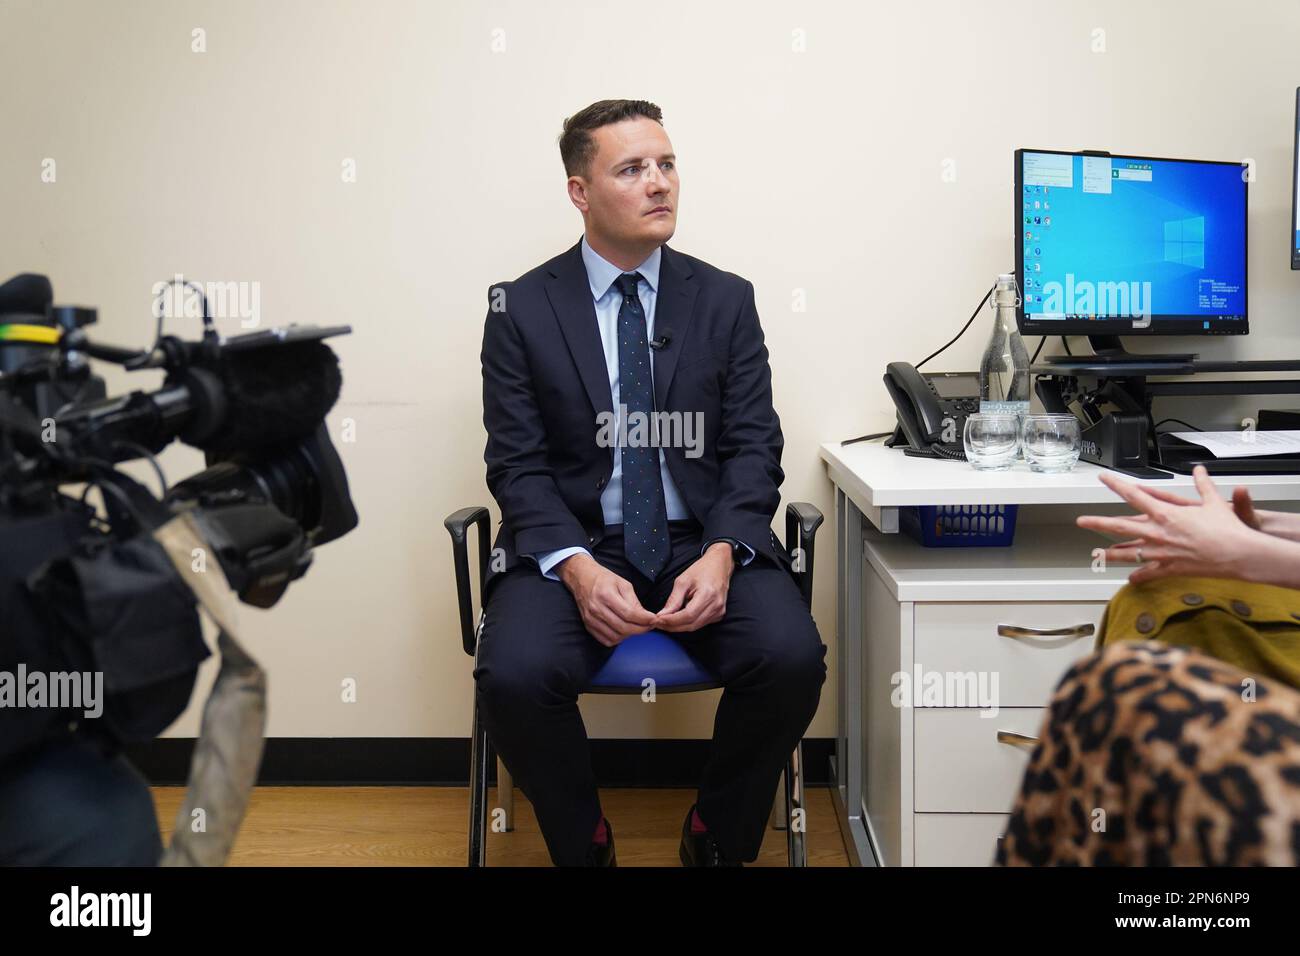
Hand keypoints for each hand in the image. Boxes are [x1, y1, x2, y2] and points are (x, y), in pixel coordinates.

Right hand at [557, 553, 656, 646]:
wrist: (582, 578)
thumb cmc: (604, 579)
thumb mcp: (623, 583)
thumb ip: (634, 601)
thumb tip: (645, 617)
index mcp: (606, 595)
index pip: (629, 614)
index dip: (644, 619)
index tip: (654, 619)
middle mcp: (596, 609)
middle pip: (623, 627)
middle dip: (641, 629)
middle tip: (650, 625)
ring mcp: (590, 619)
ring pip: (615, 636)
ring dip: (630, 635)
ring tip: (637, 627)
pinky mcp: (588, 626)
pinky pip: (606, 640)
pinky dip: (618, 639)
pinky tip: (624, 631)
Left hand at [653, 542, 734, 632]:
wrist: (719, 565)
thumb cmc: (702, 569)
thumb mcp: (683, 581)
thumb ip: (673, 599)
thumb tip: (663, 614)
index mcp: (708, 594)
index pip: (688, 615)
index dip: (671, 620)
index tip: (658, 620)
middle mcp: (716, 606)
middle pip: (691, 625)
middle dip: (672, 626)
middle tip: (658, 623)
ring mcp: (719, 611)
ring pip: (695, 627)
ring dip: (679, 626)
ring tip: (665, 621)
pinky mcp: (719, 615)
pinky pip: (700, 624)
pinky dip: (688, 623)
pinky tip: (679, 618)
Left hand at [1075, 465, 1260, 583]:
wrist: (1238, 554)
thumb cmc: (1227, 528)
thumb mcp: (1213, 502)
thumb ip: (1203, 485)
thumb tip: (1200, 470)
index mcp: (1165, 513)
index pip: (1133, 496)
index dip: (1116, 485)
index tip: (1103, 479)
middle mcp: (1157, 532)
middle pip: (1120, 526)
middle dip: (1098, 523)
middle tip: (1081, 521)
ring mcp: (1161, 552)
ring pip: (1128, 554)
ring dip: (1110, 554)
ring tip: (1095, 554)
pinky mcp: (1170, 568)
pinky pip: (1150, 573)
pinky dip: (1140, 576)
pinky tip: (1130, 579)